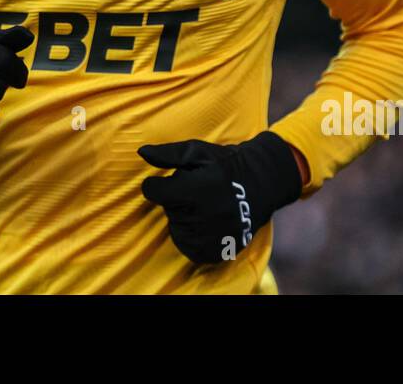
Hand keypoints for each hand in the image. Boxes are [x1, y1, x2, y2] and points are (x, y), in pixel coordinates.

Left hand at [139, 131, 303, 264]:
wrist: (261, 183)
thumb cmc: (224, 164)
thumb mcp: (197, 151)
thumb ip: (168, 154)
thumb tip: (142, 152)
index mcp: (196, 189)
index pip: (154, 193)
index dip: (157, 185)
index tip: (170, 182)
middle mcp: (204, 216)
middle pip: (168, 211)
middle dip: (175, 200)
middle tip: (194, 192)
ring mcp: (213, 236)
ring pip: (177, 230)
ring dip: (182, 220)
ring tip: (200, 207)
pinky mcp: (219, 250)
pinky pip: (190, 249)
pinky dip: (192, 238)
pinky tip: (203, 223)